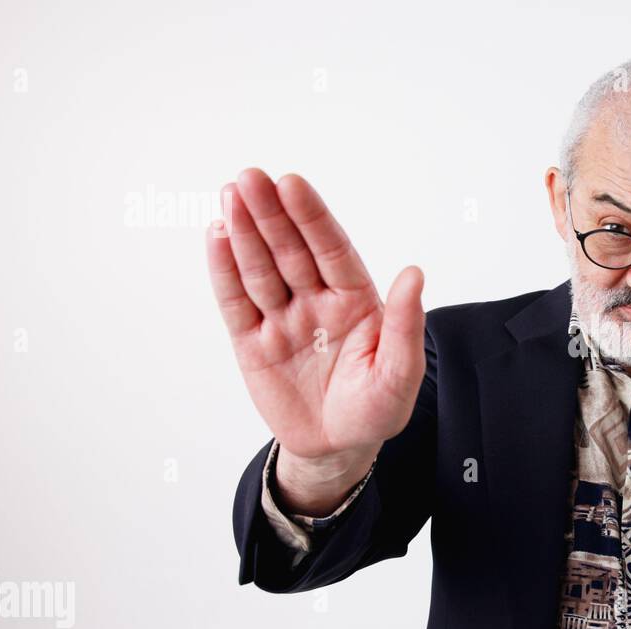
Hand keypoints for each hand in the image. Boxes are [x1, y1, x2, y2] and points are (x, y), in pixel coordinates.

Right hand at [205, 169, 425, 465]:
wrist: (338, 448)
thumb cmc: (376, 409)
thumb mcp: (400, 375)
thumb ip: (405, 325)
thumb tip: (414, 273)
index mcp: (356, 301)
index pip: (331, 250)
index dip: (312, 218)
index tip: (292, 184)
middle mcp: (317, 301)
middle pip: (290, 251)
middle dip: (271, 214)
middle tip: (250, 177)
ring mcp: (283, 319)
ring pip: (260, 269)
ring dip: (244, 233)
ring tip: (230, 196)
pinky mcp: (252, 343)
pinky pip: (236, 303)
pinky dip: (224, 271)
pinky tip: (216, 236)